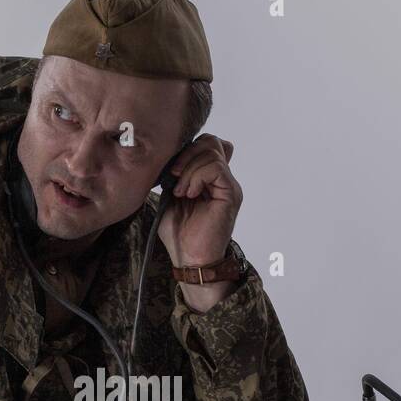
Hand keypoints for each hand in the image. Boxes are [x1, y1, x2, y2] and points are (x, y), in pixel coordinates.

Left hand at [155, 132, 241, 270]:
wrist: (189, 258)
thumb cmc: (179, 233)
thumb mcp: (170, 196)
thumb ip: (175, 175)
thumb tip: (170, 156)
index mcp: (210, 178)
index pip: (206, 144)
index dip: (187, 149)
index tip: (171, 170)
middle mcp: (222, 179)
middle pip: (210, 142)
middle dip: (187, 154)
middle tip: (174, 176)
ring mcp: (228, 185)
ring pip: (212, 152)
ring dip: (189, 169)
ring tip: (181, 192)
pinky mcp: (230, 193)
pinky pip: (216, 168)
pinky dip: (197, 177)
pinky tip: (189, 194)